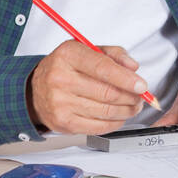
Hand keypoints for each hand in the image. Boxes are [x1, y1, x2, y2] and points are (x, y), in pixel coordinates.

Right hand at [26, 41, 146, 134]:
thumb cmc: (66, 68)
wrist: (36, 90)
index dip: (126, 79)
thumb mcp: (86, 50)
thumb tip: (133, 67)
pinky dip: (115, 123)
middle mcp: (61, 78)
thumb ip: (113, 54)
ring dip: (126, 111)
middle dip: (130, 97)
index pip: (102, 68)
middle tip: (140, 96)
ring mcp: (60, 103)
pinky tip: (119, 116)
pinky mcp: (63, 123)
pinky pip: (98, 126)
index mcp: (68, 55)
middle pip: (107, 93)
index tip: (141, 85)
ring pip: (106, 111)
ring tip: (132, 106)